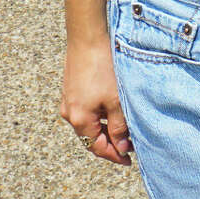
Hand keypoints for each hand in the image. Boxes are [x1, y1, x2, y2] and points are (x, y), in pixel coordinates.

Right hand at [60, 34, 132, 166]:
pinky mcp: (72, 90)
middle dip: (110, 144)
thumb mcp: (116, 100)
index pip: (97, 147)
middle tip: (130, 146)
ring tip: (125, 129)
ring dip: (105, 129)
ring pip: (89, 124)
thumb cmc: (102, 68)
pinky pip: (85, 112)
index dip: (114, 155)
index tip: (129, 160)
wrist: (86, 37)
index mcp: (79, 120)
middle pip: (90, 137)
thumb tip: (121, 147)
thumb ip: (119, 126)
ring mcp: (68, 101)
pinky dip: (100, 117)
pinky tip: (112, 111)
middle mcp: (69, 113)